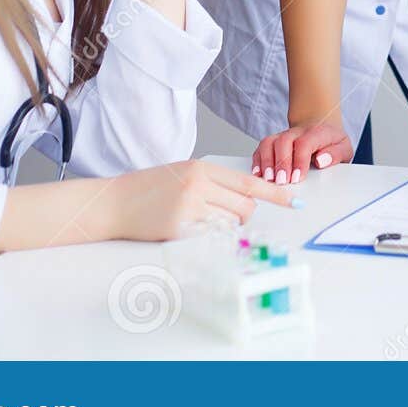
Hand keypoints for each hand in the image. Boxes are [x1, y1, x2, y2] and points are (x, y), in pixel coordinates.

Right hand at [107, 160, 298, 241]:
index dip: (274, 193)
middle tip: (227, 216)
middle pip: (245, 208)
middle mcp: (199, 186)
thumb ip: (213, 182)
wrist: (113, 202)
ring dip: (225, 228)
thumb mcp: (184, 173)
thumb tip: (245, 197)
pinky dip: (208, 238)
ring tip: (202, 221)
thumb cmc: (149, 188)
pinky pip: (210, 238)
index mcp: (202, 168)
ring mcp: (189, 209)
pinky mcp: (179, 231)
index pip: (249, 182)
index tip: (294, 201)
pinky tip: (190, 229)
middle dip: (244, 217)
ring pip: (230, 225)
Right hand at [252, 116, 354, 184]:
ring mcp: (284, 135)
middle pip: (283, 141)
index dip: (299, 160)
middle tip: (282, 181)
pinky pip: (262, 147)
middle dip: (281, 163)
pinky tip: (258, 173)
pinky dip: (258, 160)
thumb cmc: (332, 141)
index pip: (305, 143)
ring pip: (269, 142)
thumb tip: (321, 160)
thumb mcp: (344, 147)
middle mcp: (297, 132)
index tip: (297, 177)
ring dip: (266, 161)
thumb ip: (336, 154)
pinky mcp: (274, 141)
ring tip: (268, 179)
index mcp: (317, 132)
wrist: (321, 125)